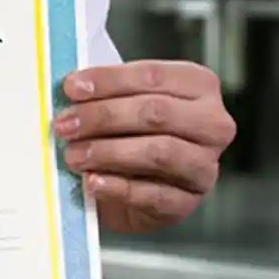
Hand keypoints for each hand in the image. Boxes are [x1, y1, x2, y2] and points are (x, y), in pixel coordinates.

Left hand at [55, 60, 235, 232]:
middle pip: (157, 112)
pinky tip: (92, 181)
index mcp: (198, 85)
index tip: (72, 88)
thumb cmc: (128, 134)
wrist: (132, 189)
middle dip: (104, 116)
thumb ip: (104, 91)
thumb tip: (72, 87)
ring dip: (108, 152)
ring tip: (74, 154)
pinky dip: (118, 187)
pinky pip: (153, 195)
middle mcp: (212, 124)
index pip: (153, 76)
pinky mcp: (187, 203)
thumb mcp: (121, 103)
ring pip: (159, 152)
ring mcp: (204, 166)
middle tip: (66, 124)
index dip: (109, 80)